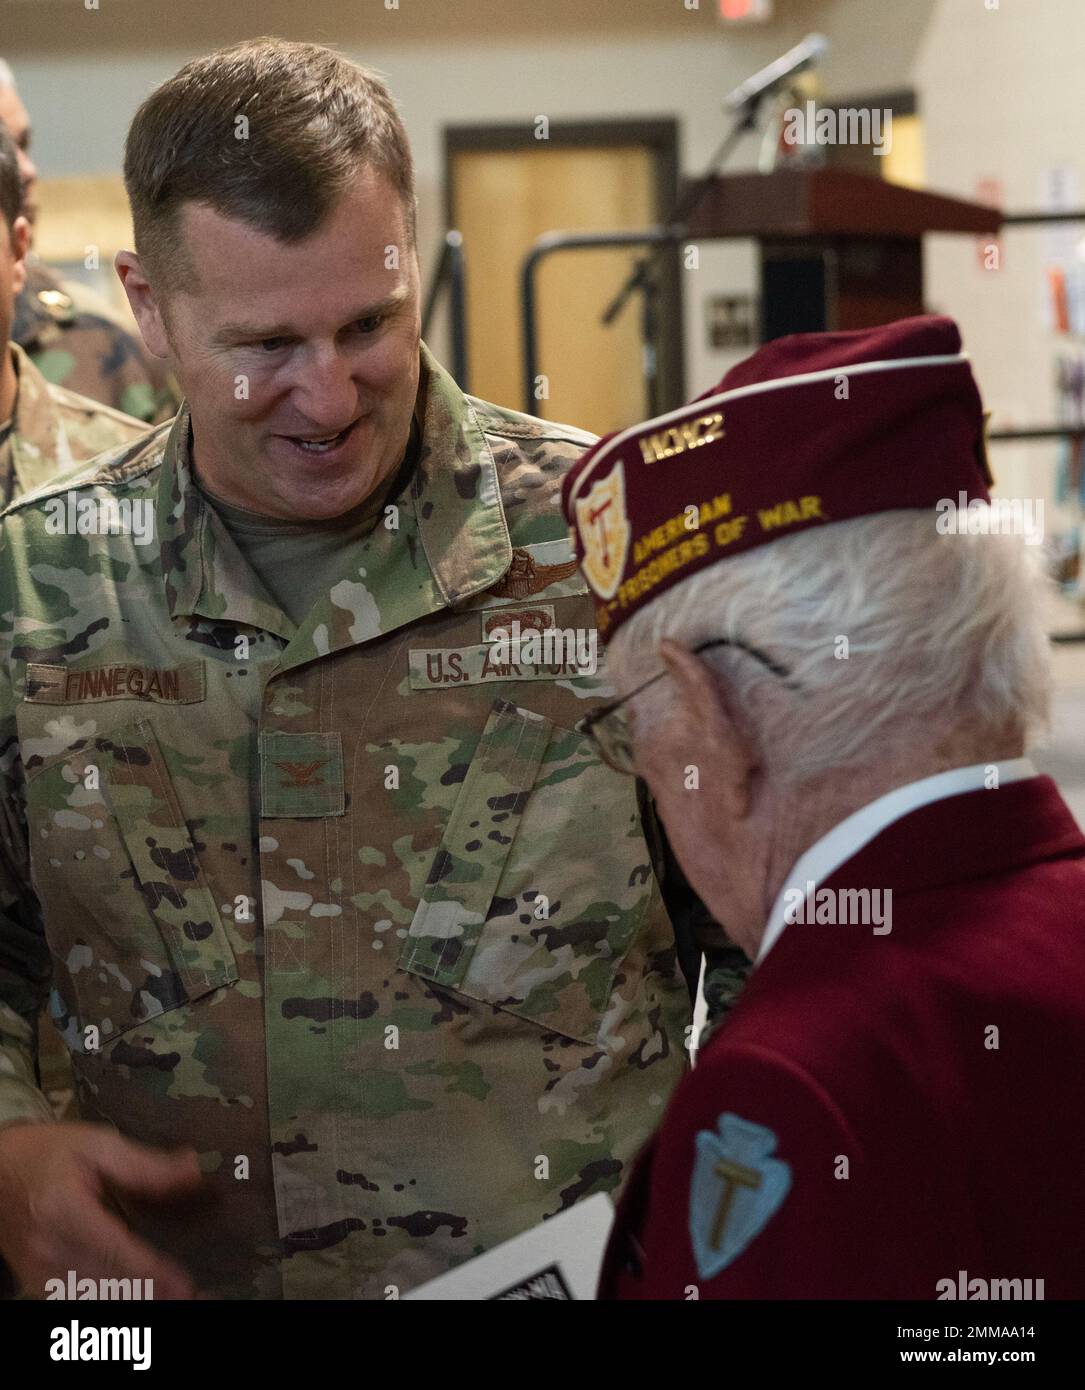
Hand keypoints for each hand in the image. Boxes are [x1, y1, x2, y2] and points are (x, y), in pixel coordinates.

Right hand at [0, 1121, 201, 1298]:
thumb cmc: (48, 1153)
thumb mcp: (97, 1145)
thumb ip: (145, 1165)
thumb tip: (194, 1171)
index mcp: (62, 1210)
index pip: (113, 1251)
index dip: (152, 1273)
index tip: (185, 1285)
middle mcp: (48, 1250)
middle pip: (108, 1285)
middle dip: (153, 1292)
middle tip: (196, 1293)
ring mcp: (40, 1274)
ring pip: (96, 1300)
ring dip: (136, 1299)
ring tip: (177, 1294)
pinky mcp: (40, 1286)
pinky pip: (81, 1300)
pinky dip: (113, 1299)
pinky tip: (145, 1293)